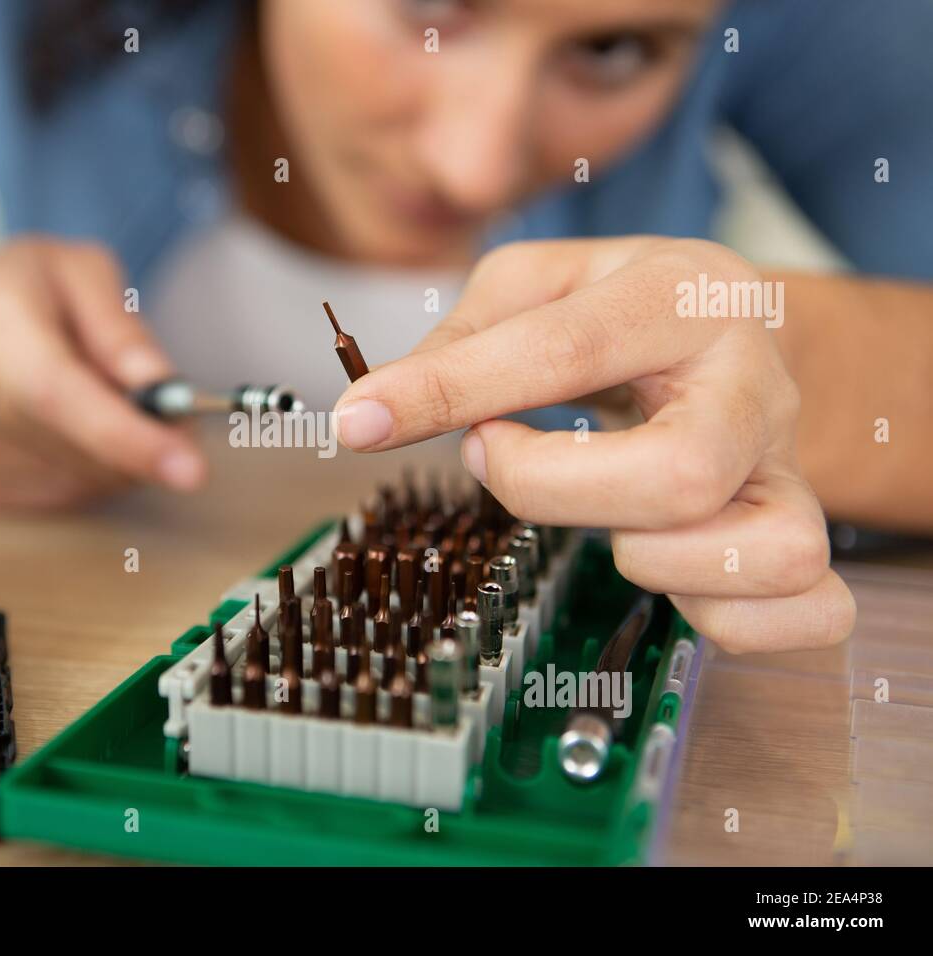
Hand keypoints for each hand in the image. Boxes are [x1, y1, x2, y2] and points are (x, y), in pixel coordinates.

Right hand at [0, 237, 205, 508]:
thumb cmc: (27, 293)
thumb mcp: (79, 271)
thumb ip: (119, 328)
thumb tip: (161, 386)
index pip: (57, 396)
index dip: (126, 436)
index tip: (190, 468)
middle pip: (82, 449)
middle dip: (151, 438)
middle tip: (175, 406)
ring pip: (91, 479)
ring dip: (129, 451)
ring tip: (112, 396)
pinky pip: (77, 493)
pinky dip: (102, 466)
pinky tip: (84, 426)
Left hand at [332, 237, 854, 653]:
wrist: (732, 329)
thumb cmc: (618, 309)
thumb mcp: (532, 286)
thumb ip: (460, 342)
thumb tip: (373, 415)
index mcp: (679, 297)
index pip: (563, 350)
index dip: (450, 393)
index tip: (359, 420)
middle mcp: (753, 385)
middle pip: (678, 475)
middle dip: (552, 491)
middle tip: (501, 457)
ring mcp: (789, 467)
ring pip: (765, 550)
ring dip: (649, 560)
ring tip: (601, 520)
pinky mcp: (807, 533)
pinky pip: (808, 612)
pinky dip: (724, 619)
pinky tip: (663, 572)